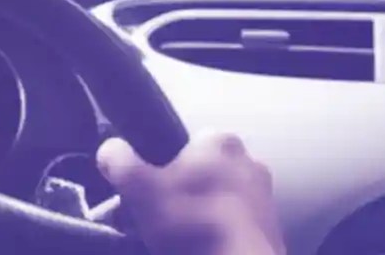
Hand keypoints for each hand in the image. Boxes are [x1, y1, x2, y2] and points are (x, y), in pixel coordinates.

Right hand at [96, 131, 284, 254]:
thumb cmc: (191, 221)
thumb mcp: (139, 187)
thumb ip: (119, 160)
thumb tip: (110, 149)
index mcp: (221, 141)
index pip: (186, 142)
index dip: (163, 164)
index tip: (152, 188)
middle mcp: (250, 161)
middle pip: (203, 171)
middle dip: (185, 189)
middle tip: (163, 215)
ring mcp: (266, 197)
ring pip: (220, 199)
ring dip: (204, 213)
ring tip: (182, 237)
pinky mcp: (273, 230)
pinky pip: (236, 224)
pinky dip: (221, 233)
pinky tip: (204, 247)